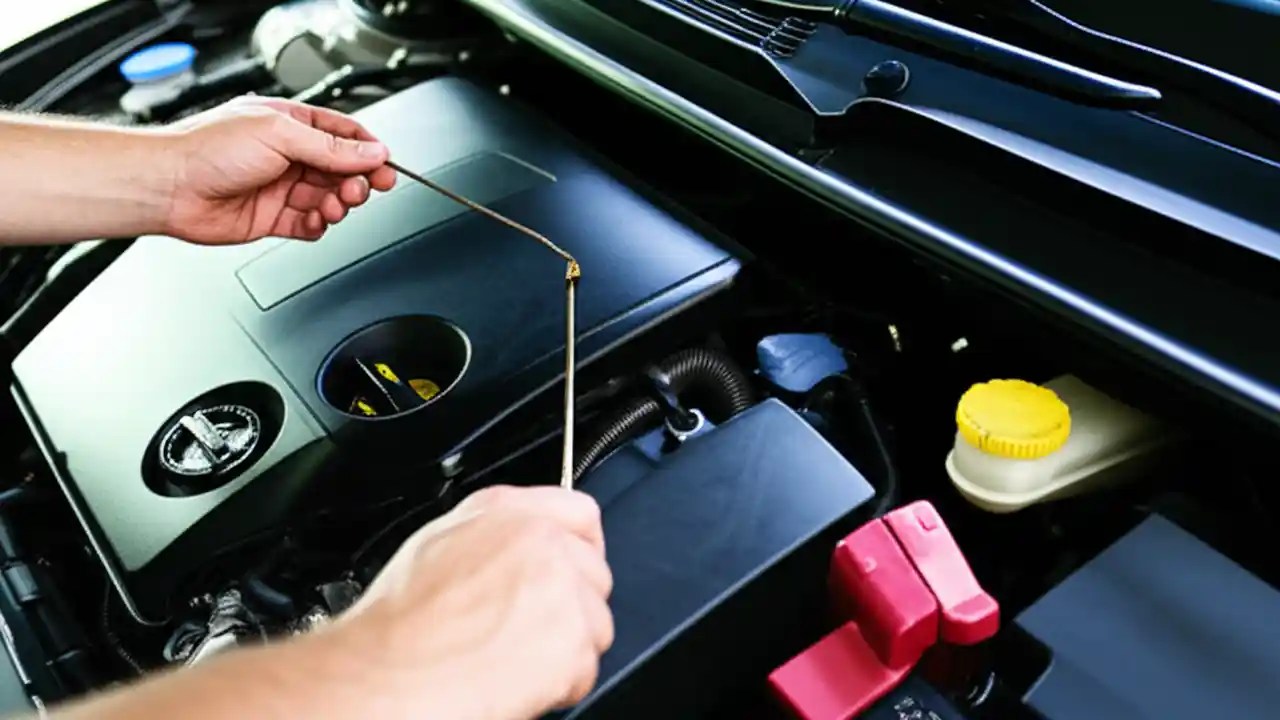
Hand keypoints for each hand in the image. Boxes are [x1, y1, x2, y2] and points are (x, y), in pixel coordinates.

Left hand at [164, 96, 397, 244]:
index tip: (386, 166)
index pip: (343, 134)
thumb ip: (331, 147)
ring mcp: (280, 187)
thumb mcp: (280, 134)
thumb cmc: (207, 149)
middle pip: (341, 170)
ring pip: (328, 198)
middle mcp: (287, 155)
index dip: (368, 150)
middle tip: (363, 189)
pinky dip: (317, 226)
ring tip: (334, 206)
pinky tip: (314, 222)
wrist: (169, 187)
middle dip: (357, 180)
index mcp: (289, 124)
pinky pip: (308, 225)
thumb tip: (371, 151)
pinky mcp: (272, 219)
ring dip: (338, 204)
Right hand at [333, 485, 614, 719]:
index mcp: (508, 511)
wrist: (391, 675)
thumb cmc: (401, 623)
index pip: (580, 513)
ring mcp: (564, 589)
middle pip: (593, 573)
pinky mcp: (574, 639)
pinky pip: (586, 668)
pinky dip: (561, 685)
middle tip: (529, 629)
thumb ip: (495, 533)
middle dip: (571, 605)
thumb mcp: (439, 542)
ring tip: (514, 658)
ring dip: (567, 647)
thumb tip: (517, 545)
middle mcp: (542, 541)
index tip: (573, 572)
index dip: (580, 548)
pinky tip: (518, 681)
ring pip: (595, 623)